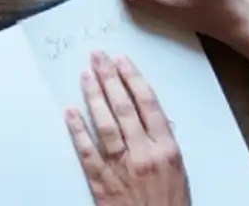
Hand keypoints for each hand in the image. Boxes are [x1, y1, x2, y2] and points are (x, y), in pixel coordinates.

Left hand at [65, 51, 188, 205]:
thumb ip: (164, 142)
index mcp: (167, 150)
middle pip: (124, 107)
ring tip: (85, 76)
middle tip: (97, 57)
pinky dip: (77, 129)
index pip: (148, 104)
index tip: (121, 61)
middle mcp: (144, 154)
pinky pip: (87, 151)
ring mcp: (121, 167)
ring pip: (105, 124)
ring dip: (93, 97)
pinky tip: (70, 111)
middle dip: (109, 78)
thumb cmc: (170, 204)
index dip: (133, 79)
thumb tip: (150, 116)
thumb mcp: (178, 171)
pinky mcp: (102, 182)